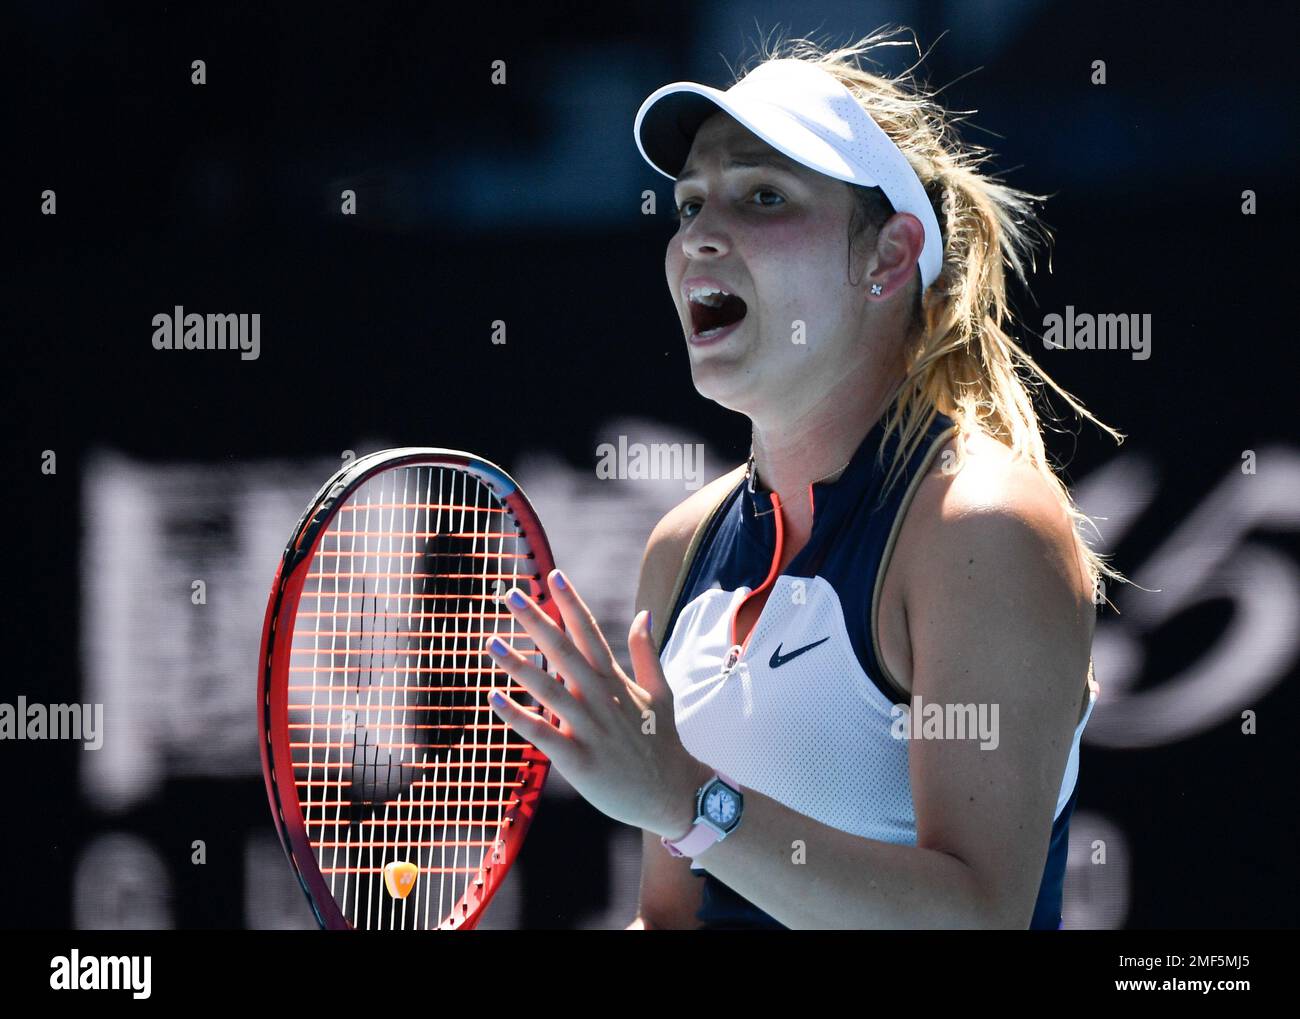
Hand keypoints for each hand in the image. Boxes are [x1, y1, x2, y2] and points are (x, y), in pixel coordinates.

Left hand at [483, 569, 709, 838]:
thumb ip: (646, 653)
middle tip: (509, 594)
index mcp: (615, 681)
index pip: (590, 633)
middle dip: (537, 621)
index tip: (553, 575)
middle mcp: (601, 699)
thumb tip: (644, 614)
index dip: (571, 604)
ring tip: (490, 643)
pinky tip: (493, 698)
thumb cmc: (662, 742)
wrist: (672, 795)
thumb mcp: (660, 692)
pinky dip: (518, 716)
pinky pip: (543, 734)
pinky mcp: (580, 760)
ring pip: (549, 690)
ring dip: (519, 665)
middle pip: (564, 652)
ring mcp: (590, 729)